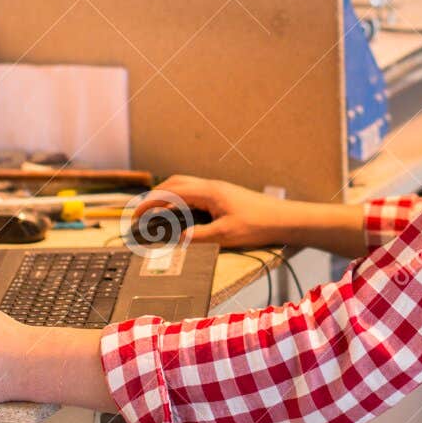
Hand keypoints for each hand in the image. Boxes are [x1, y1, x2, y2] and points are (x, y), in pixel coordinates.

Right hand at [136, 175, 287, 247]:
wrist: (284, 218)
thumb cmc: (259, 225)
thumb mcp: (226, 235)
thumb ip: (199, 237)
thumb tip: (177, 239)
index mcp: (208, 192)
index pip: (171, 192)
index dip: (151, 202)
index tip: (137, 215)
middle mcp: (211, 186)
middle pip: (175, 183)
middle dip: (155, 196)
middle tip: (142, 213)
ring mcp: (218, 189)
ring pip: (185, 185)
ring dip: (168, 195)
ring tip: (157, 212)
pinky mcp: (224, 196)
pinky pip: (195, 192)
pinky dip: (181, 199)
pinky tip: (181, 213)